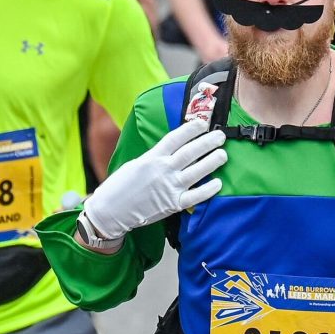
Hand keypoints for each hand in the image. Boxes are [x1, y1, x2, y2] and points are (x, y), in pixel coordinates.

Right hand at [80, 116, 227, 242]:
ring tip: (223, 154)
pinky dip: (208, 189)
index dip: (192, 129)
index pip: (176, 138)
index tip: (203, 122)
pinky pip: (196, 196)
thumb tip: (173, 148)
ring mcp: (169, 187)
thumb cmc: (120, 186)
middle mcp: (162, 170)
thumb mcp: (135, 163)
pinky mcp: (173, 204)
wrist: (111, 211)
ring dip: (212, 161)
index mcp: (152, 157)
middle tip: (221, 136)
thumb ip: (155, 156)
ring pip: (197, 171)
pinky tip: (218, 182)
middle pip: (190, 152)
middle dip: (208, 142)